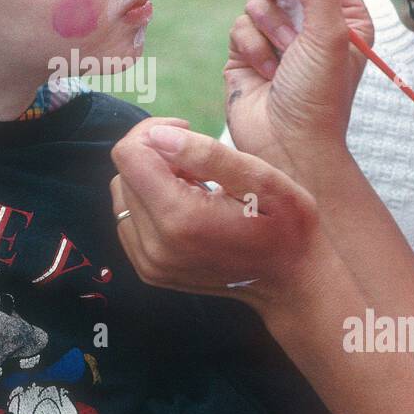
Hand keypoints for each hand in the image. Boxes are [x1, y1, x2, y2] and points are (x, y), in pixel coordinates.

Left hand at [109, 117, 323, 312]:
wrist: (291, 282)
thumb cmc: (286, 226)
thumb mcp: (261, 179)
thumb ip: (207, 154)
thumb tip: (157, 136)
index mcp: (179, 219)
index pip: (129, 155)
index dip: (154, 131)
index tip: (188, 132)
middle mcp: (154, 246)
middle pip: (125, 172)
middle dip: (158, 156)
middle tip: (201, 166)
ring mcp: (148, 263)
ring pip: (123, 194)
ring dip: (152, 179)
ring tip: (195, 185)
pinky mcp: (148, 270)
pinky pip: (129, 219)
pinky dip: (151, 204)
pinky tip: (186, 207)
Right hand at [225, 0, 370, 181]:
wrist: (288, 146)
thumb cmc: (319, 95)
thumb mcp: (332, 33)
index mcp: (345, 17)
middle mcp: (311, 25)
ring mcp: (277, 39)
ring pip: (258, 1)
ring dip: (268, 26)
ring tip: (282, 57)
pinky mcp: (247, 54)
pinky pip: (239, 26)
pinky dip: (250, 46)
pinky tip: (265, 72)